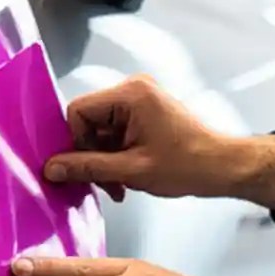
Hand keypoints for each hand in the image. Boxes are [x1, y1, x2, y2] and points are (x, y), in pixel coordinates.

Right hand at [50, 75, 274, 208]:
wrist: (223, 167)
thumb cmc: (187, 166)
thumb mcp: (131, 171)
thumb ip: (87, 168)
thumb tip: (50, 169)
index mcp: (130, 94)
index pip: (78, 111)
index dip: (74, 143)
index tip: (83, 169)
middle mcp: (133, 89)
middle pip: (88, 122)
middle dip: (91, 156)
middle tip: (103, 184)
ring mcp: (140, 100)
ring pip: (100, 132)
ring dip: (103, 161)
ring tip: (118, 186)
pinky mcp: (144, 113)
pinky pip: (115, 133)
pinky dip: (115, 157)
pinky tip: (125, 178)